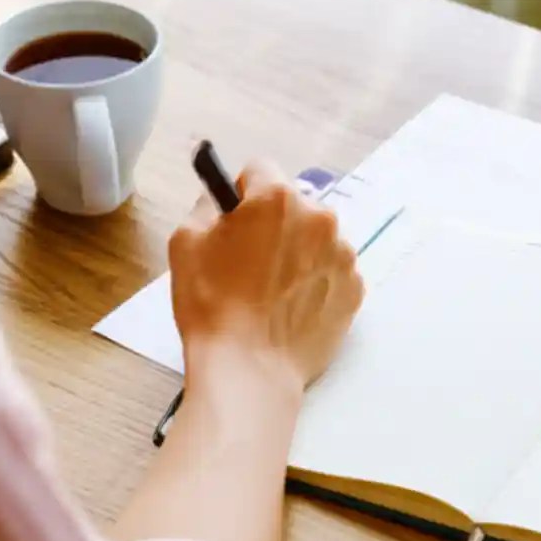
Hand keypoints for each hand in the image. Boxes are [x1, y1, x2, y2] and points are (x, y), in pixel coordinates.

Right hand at [169, 160, 364, 389]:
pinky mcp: (355, 290)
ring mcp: (343, 255)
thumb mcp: (185, 242)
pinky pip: (332, 271)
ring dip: (298, 252)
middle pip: (294, 204)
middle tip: (250, 261)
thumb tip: (224, 199)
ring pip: (316, 238)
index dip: (242, 194)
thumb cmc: (211, 305)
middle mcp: (320, 218)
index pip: (259, 170)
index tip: (234, 218)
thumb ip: (208, 206)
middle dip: (274, 223)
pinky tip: (290, 307)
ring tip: (271, 291)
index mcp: (277, 198)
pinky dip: (315, 282)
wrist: (249, 370)